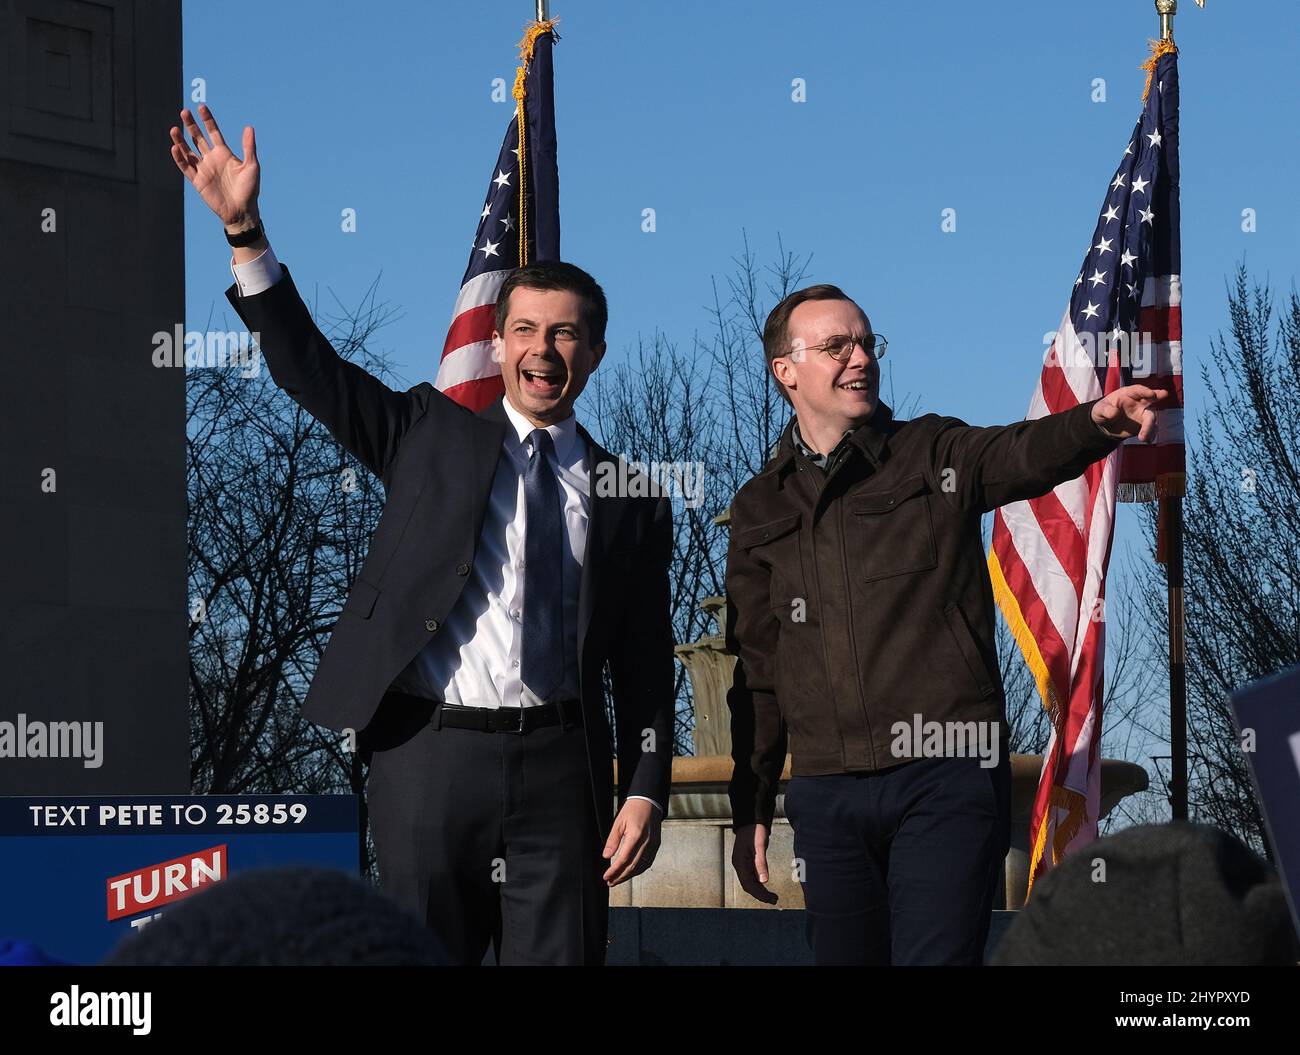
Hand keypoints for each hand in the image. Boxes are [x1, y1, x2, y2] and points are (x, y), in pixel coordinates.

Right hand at [169, 104, 260, 230]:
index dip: (207, 120)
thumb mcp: (251, 166)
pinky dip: (179, 158)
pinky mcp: (197, 181)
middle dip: (191, 125)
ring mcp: (203, 169)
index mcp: (224, 153)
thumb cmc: (250, 189)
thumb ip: (249, 147)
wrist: (242, 211)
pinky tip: (175, 148)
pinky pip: (185, 167)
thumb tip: (249, 127)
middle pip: (198, 138)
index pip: (213, 132)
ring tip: (174, 129)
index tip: (201, 107)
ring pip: (188, 151)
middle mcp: (212, 159)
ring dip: (180, 140)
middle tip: (184, 112)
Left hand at [602, 799, 661, 885]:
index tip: (606, 876)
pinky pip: (648, 862)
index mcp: (636, 835)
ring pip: (641, 866)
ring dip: (629, 875)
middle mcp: (647, 842)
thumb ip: (613, 840)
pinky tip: (630, 872)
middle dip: (620, 876)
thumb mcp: (618, 823)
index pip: (624, 859)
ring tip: (617, 880)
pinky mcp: (656, 845)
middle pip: (633, 866)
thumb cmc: (632, 810)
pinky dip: (638, 870)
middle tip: (610, 882)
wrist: (649, 802)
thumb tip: (606, 856)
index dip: (614, 870)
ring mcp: (653, 844)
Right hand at [731, 823, 777, 904]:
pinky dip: (759, 883)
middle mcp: (739, 865)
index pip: (748, 884)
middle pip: (748, 885)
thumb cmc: (755, 831)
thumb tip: (764, 882)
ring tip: (772, 897)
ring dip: (760, 890)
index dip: (759, 893)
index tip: (770, 899)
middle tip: (774, 900)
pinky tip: (766, 886)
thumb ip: (760, 864)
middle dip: (760, 894)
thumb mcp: (759, 846)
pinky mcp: (747, 861)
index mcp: (740, 863)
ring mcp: (742, 864)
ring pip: (750, 882)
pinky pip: (752, 876)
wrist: (751, 820)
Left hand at [1091, 384, 1169, 442]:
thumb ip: (1105, 410)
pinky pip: (1151, 429)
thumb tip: (1114, 413)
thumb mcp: (1099, 409)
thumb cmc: (1102, 411)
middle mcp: (1138, 402)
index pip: (1137, 390)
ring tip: (1143, 438)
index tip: (1152, 394)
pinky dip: (1150, 435)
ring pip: (1150, 418)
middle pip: (1150, 399)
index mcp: (1127, 394)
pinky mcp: (1143, 425)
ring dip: (1149, 427)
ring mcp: (1142, 414)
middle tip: (1164, 394)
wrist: (1105, 425)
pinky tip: (1147, 440)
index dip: (1145, 391)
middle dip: (1158, 395)